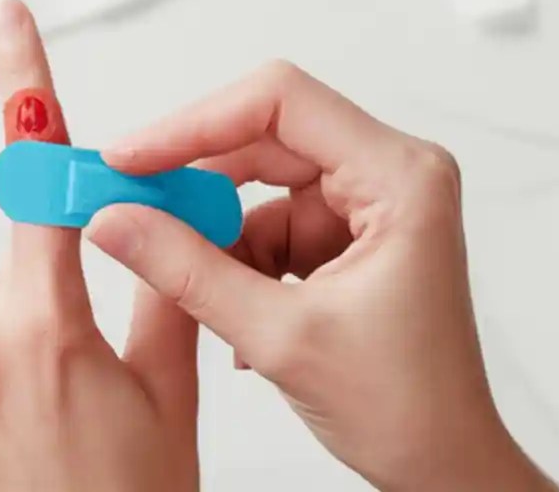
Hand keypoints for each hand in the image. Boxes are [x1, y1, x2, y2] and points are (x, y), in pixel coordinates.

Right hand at [87, 61, 555, 491]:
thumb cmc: (406, 408)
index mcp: (400, 178)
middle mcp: (390, 175)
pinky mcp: (347, 236)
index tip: (133, 157)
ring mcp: (369, 204)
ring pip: (258, 185)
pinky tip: (227, 307)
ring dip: (214, 231)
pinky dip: (234, 259)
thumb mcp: (277, 337)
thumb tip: (114, 220)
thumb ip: (186, 270)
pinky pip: (268, 223)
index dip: (195, 122)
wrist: (444, 466)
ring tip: (186, 279)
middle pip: (264, 137)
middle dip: (193, 176)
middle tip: (128, 202)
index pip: (280, 103)